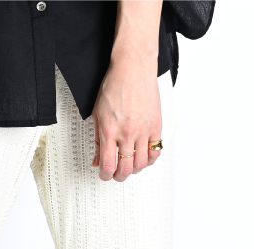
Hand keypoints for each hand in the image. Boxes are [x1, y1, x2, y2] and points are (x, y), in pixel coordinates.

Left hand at [90, 0, 163, 182]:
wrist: (133, 67)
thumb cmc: (115, 86)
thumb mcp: (97, 114)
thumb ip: (97, 140)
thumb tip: (97, 160)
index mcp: (110, 131)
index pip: (108, 166)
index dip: (105, 175)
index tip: (104, 174)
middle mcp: (127, 133)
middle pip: (126, 169)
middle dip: (119, 176)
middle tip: (117, 174)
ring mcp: (143, 130)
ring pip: (141, 164)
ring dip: (134, 169)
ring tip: (130, 165)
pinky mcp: (156, 126)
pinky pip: (156, 151)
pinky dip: (150, 159)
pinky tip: (144, 157)